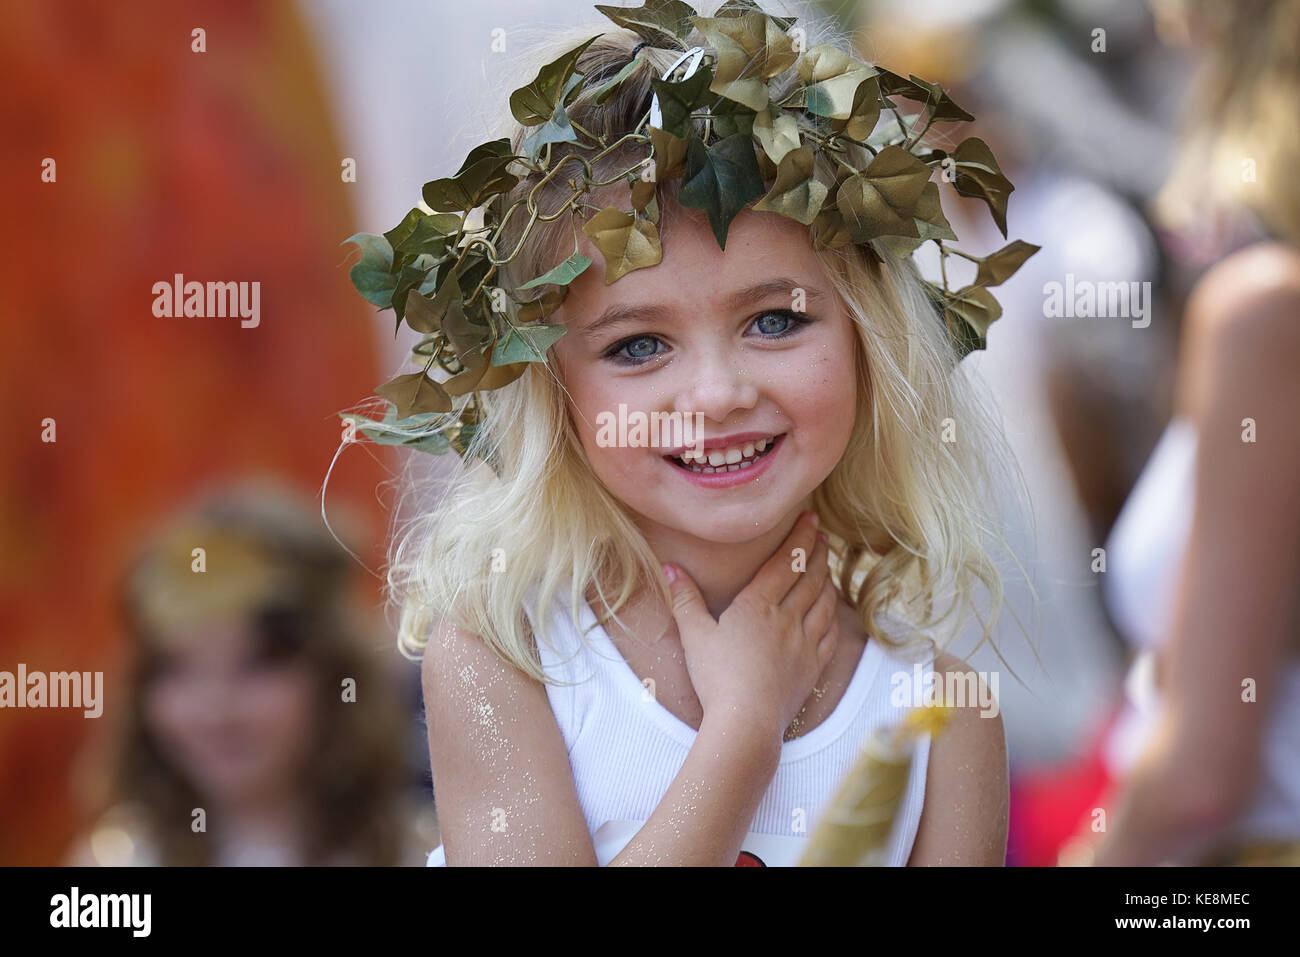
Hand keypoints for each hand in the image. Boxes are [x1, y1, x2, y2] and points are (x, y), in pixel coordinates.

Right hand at [662, 510, 840, 743]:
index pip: (785, 561)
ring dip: (827, 579)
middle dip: (816, 552)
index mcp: (758, 605)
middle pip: (809, 577)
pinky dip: (833, 614)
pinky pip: (830, 633)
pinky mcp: (812, 667)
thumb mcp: (693, 635)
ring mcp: (804, 643)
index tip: (811, 518)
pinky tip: (831, 610)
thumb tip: (670, 568)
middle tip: (821, 536)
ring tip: (826, 566)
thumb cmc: (716, 678)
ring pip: (823, 602)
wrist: (746, 723)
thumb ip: (684, 599)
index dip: (799, 537)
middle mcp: (786, 618)